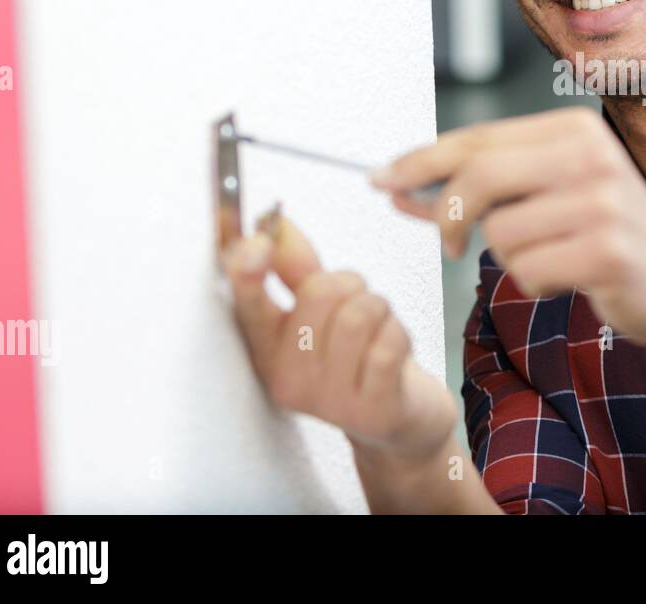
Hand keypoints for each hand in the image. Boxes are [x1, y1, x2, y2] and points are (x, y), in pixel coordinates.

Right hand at [222, 213, 457, 463]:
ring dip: (380, 309)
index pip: (245, 306)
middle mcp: (288, 380)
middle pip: (321, 292)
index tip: (260, 242)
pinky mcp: (371, 410)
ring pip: (359, 312)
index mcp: (268, 351)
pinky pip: (388, 341)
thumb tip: (274, 224)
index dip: (246, 269)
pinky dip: (400, 333)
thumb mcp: (325, 312)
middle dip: (353, 285)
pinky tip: (396, 353)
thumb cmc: (360, 359)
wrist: (400, 421)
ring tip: (379, 331)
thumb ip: (296, 269)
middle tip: (361, 309)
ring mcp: (328, 401)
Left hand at [372, 106, 645, 342]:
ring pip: (500, 233)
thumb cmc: (608, 233)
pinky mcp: (609, 251)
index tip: (381, 180)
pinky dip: (537, 282)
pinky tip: (571, 277)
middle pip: (479, 177)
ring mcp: (603, 202)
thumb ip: (481, 189)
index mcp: (572, 129)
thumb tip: (401, 189)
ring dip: (512, 258)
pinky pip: (529, 271)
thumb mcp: (548, 194)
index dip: (420, 161)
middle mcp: (589, 155)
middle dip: (449, 216)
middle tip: (452, 246)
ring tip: (553, 257)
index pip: (477, 139)